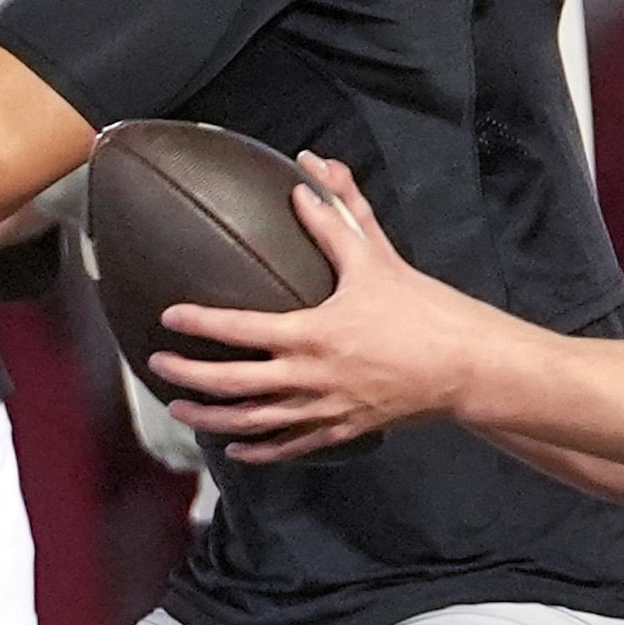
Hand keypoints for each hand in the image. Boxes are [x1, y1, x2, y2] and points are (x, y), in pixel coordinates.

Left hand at [149, 156, 493, 460]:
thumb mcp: (374, 257)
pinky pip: (289, 447)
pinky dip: (257, 450)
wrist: (465, 366)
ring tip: (178, 410)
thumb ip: (335, 216)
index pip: (240, 330)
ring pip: (253, 423)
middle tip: (158, 365)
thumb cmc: (422, 309)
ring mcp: (324, 410)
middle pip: (234, 385)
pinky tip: (233, 447)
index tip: (167, 317)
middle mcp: (311, 378)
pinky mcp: (342, 431)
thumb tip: (308, 174)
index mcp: (313, 333)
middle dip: (189, 377)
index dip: (199, 324)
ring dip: (210, 419)